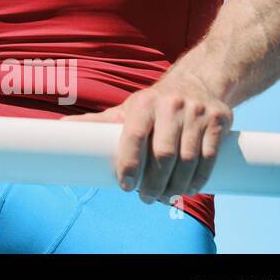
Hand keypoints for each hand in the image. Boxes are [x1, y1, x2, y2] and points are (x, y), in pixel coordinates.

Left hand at [59, 75, 232, 205]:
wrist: (198, 80)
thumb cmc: (155, 102)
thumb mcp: (129, 108)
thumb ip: (99, 121)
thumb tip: (61, 125)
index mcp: (144, 103)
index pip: (134, 135)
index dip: (129, 163)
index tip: (126, 185)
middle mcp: (171, 105)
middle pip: (163, 153)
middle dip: (155, 181)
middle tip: (146, 198)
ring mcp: (196, 113)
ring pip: (188, 158)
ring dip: (177, 184)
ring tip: (166, 197)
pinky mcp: (218, 120)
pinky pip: (209, 156)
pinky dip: (200, 177)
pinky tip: (190, 189)